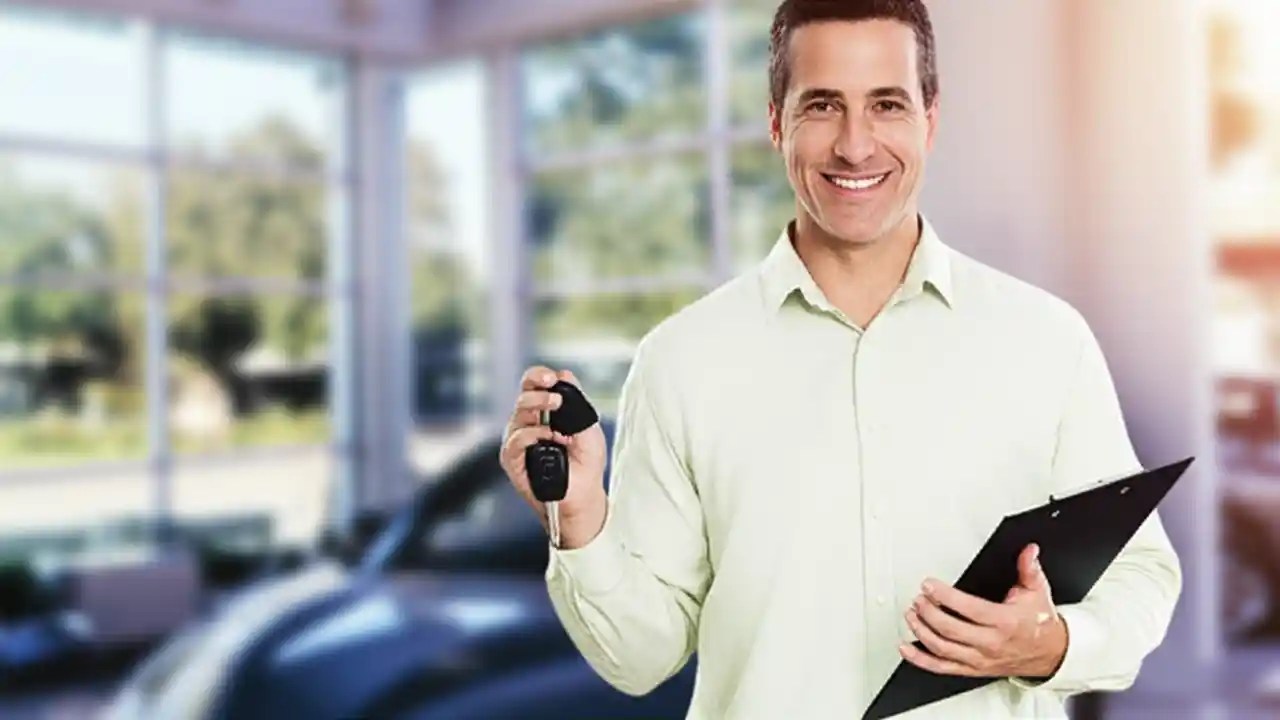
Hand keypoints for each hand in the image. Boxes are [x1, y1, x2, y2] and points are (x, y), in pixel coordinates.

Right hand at [500, 366, 608, 548]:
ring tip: (557, 416)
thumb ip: (575, 401)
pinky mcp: (512, 459)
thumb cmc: (586, 463)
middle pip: (523, 394)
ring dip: (537, 408)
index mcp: (545, 412)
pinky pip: (515, 439)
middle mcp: (528, 423)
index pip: (533, 385)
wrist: (584, 495)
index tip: (551, 378)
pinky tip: (547, 437)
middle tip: (556, 396)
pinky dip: (531, 434)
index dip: (539, 376)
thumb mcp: (588, 427)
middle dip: (539, 390)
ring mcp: (519, 440)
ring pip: (518, 413)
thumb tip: (564, 374)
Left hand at [899, 543, 1068, 678]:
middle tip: (918, 598)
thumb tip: (1028, 551)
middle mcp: (990, 644)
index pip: (969, 609)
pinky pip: (942, 668)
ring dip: (921, 631)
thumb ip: (1028, 569)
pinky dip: (921, 659)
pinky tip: (906, 648)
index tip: (929, 584)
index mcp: (1005, 622)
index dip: (945, 596)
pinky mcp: (973, 669)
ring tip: (911, 614)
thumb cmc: (1039, 623)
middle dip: (929, 612)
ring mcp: (980, 659)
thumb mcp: (1037, 591)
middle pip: (950, 629)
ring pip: (943, 648)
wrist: (1051, 654)